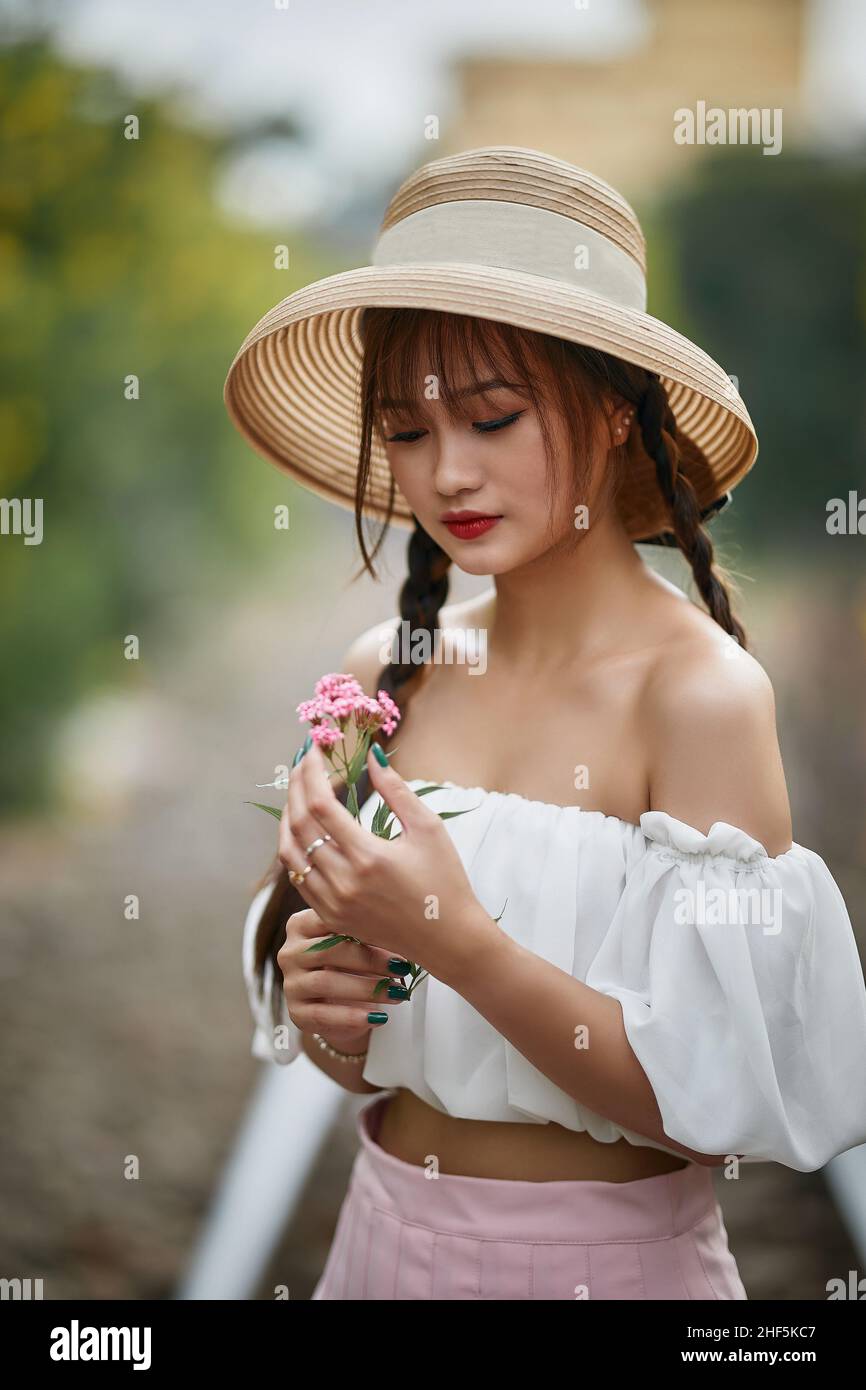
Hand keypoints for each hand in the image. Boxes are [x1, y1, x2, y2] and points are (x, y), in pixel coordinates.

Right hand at [277, 907, 409, 1049]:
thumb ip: (367, 933)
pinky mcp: (296, 1013)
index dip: (364, 928)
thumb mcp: (358, 943)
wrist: (341, 1005)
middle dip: (370, 959)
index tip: (396, 936)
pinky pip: (322, 1015)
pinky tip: (377, 1017)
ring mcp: (290, 983)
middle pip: (329, 951)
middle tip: (401, 967)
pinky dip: (351, 1016)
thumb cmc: (353, 965)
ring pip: (325, 982)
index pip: (330, 920)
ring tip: (396, 993)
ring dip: (366, 989)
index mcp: (301, 925)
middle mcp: (290, 952)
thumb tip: (399, 933)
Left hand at [278, 740, 490, 978]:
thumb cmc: (445, 881)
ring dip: (287, 818)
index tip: (312, 750)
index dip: (310, 773)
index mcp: (368, 857)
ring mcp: (333, 903)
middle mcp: (344, 882)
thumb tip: (372, 755)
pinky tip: (302, 831)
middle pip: (299, 825)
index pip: (321, 805)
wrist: (448, 939)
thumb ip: (397, 790)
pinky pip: (298, 879)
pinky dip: (292, 850)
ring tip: (295, 793)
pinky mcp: (331, 917)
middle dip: (295, 787)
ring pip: (290, 854)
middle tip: (300, 763)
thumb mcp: (428, 829)